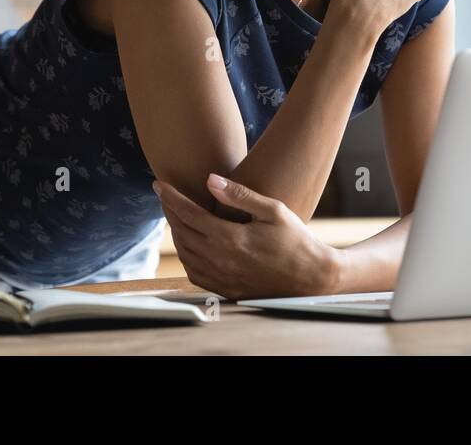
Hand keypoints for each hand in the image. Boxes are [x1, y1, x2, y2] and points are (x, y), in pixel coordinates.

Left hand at [152, 173, 340, 300]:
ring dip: (176, 233)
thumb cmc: (296, 239)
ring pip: (185, 254)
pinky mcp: (225, 290)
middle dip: (169, 212)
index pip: (189, 214)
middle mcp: (221, 260)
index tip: (158, 184)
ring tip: (176, 216)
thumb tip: (210, 180)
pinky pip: (194, 272)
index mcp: (230, 238)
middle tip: (165, 196)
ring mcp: (222, 278)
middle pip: (181, 233)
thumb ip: (240, 195)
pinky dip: (186, 255)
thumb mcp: (273, 210)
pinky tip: (190, 244)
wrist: (311, 277)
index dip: (171, 198)